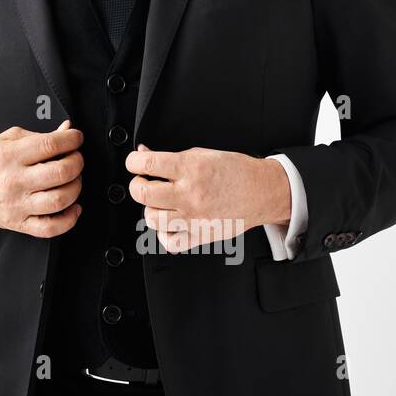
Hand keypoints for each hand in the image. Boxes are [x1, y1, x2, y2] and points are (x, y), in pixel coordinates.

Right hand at [0, 120, 83, 237]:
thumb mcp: (5, 139)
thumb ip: (37, 135)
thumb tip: (66, 130)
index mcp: (9, 155)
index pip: (50, 145)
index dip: (71, 139)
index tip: (75, 138)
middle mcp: (13, 180)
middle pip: (60, 172)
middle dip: (77, 162)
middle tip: (75, 158)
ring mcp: (17, 204)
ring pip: (60, 200)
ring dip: (76, 187)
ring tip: (73, 179)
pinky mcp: (19, 223)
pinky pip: (50, 228)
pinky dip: (69, 219)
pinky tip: (72, 206)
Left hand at [125, 144, 291, 252]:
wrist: (262, 191)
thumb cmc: (234, 171)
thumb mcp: (201, 154)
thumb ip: (169, 157)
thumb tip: (143, 154)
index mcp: (191, 169)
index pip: (147, 164)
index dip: (133, 161)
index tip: (134, 162)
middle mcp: (190, 194)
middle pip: (142, 193)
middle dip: (136, 185)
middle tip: (143, 182)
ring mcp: (194, 218)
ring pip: (151, 218)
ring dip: (149, 208)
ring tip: (158, 201)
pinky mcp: (200, 235)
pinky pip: (169, 242)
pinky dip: (164, 233)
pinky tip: (169, 222)